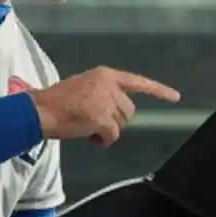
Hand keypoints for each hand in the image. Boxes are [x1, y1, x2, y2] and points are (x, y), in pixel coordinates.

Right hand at [28, 66, 179, 146]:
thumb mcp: (83, 87)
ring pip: (121, 124)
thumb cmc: (56, 102)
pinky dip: (103, 141)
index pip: (138, 81)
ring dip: (108, 131)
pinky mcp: (102, 118)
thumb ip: (102, 94)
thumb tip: (115, 114)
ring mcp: (106, 100)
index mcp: (105, 74)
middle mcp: (109, 84)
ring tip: (86, 128)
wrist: (39, 110)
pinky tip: (89, 138)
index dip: (158, 91)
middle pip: (129, 111)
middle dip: (115, 121)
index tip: (176, 97)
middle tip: (93, 123)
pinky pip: (112, 136)